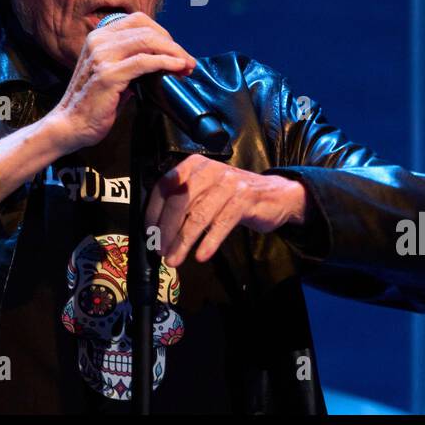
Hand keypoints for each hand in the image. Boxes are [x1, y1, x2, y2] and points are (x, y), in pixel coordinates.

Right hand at [44, 12, 195, 154]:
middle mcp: (98, 42)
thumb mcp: (111, 72)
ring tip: (187, 65)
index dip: (163, 33)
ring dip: (174, 52)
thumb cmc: (93, 103)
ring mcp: (102, 57)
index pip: (138, 21)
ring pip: (148, 42)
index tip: (177, 50)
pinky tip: (176, 68)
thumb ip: (131, 61)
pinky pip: (144, 62)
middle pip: (146, 30)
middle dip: (173, 44)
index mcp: (99, 37)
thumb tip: (162, 59)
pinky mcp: (108, 75)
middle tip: (188, 61)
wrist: (70, 125)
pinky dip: (165, 63)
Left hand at [143, 154, 307, 266]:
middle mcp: (210, 170)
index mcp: (195, 165)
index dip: (153, 211)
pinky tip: (201, 256)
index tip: (148, 232)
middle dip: (166, 229)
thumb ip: (185, 201)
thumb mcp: (206, 190)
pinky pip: (222, 223)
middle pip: (179, 201)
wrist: (276, 194)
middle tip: (160, 250)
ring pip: (198, 214)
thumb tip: (157, 228)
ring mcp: (228, 183)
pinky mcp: (244, 199)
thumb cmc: (234, 195)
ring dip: (183, 241)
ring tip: (174, 259)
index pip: (165, 186)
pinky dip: (209, 242)